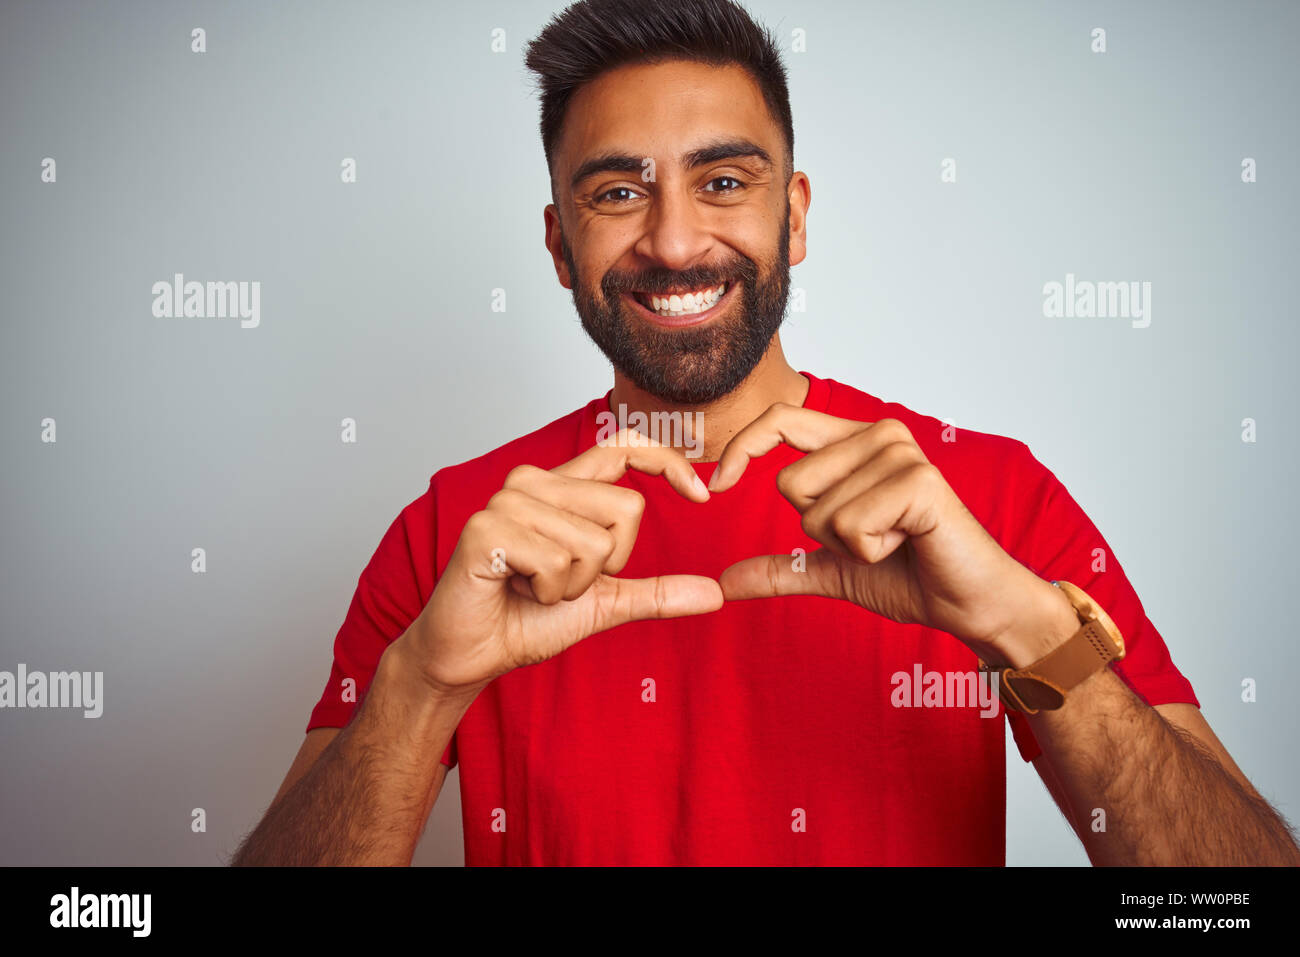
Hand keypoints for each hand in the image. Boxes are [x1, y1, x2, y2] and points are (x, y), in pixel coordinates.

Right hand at [397, 429, 723, 696]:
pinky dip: (546, 593)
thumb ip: (656, 593)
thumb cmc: (527, 619)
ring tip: (532, 586)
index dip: (667, 462)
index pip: (623, 446)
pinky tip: (515, 590)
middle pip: (627, 510)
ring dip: (571, 586)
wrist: (470, 655)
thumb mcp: (605, 603)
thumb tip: (716, 594)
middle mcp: (534, 481)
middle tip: (558, 581)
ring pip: (593, 543)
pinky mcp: (487, 528)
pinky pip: (557, 562)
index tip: (702, 495)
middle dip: (606, 566)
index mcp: (562, 486)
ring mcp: (508, 501)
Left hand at [709, 404, 1069, 666]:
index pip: (782, 419)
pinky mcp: (918, 482)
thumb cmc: (912, 576)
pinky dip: (869, 552)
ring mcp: (900, 454)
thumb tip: (724, 581)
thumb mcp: (834, 570)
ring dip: (848, 546)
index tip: (718, 486)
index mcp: (856, 442)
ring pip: (817, 509)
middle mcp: (878, 435)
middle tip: (873, 539)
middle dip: (819, 531)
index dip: (742, 448)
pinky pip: (849, 525)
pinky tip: (908, 546)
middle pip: (789, 482)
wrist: (971, 605)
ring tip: (894, 543)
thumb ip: (781, 568)